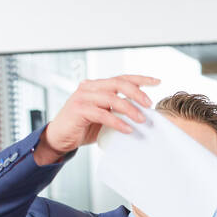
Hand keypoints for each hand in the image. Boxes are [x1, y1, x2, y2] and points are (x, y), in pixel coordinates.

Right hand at [33, 74, 160, 165]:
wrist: (59, 138)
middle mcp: (89, 87)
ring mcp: (83, 98)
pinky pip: (102, 114)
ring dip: (129, 109)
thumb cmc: (82, 127)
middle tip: (149, 104)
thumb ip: (117, 110)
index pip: (121, 78)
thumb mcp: (104, 115)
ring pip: (111, 98)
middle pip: (118, 83)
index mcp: (97, 86)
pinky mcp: (79, 110)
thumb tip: (142, 114)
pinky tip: (127, 129)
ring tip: (142, 120)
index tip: (157, 81)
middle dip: (137, 92)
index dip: (140, 78)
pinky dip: (117, 122)